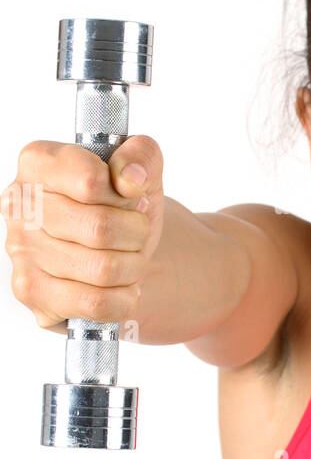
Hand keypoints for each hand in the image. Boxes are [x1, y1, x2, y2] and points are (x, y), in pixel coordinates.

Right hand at [1, 134, 164, 332]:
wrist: (121, 251)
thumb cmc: (124, 207)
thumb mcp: (142, 171)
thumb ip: (142, 156)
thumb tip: (130, 179)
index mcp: (39, 162)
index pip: (92, 182)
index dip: (126, 196)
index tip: (130, 198)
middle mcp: (19, 205)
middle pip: (100, 228)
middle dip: (136, 234)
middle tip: (135, 232)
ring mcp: (20, 251)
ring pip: (101, 269)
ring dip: (132, 266)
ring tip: (128, 258)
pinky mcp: (31, 292)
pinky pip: (94, 303)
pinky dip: (123, 298)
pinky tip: (120, 286)